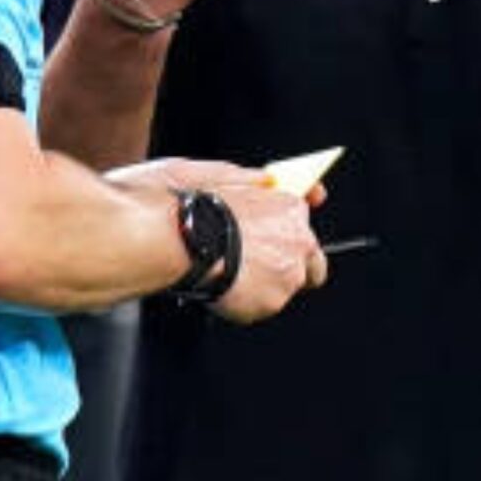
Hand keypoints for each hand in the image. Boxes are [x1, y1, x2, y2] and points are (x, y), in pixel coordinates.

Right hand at [108, 157, 326, 321]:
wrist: (168, 238)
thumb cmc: (185, 203)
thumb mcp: (218, 174)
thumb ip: (247, 182)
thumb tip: (261, 181)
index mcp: (288, 206)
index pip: (305, 219)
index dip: (288, 229)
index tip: (279, 232)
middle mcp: (299, 241)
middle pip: (312, 263)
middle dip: (288, 264)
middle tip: (251, 263)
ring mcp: (287, 276)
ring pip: (282, 287)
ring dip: (259, 284)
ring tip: (223, 272)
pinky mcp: (268, 303)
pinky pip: (258, 306)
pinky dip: (240, 300)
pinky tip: (216, 285)